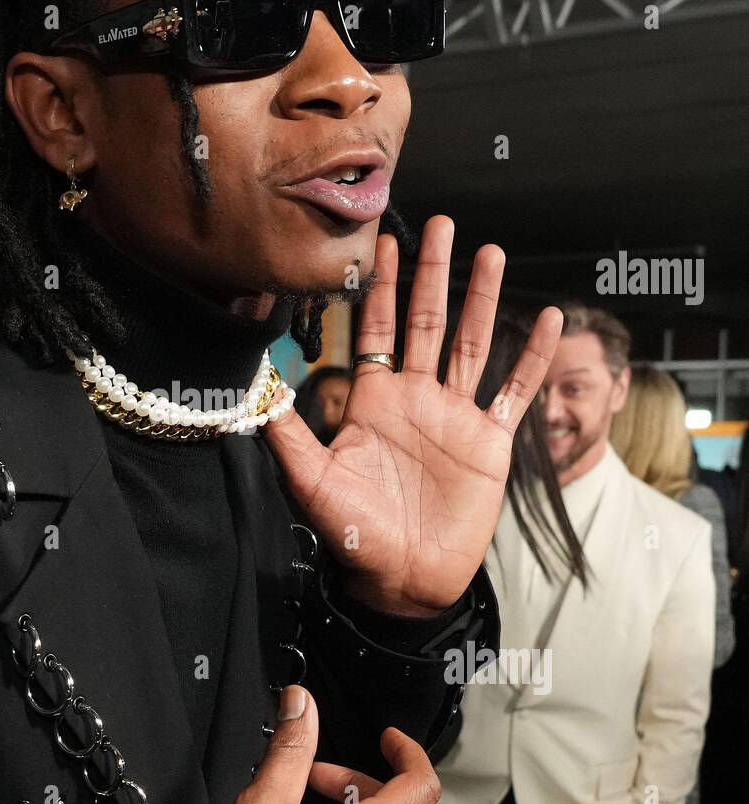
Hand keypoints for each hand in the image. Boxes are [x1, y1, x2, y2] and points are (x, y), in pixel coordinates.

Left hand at [263, 216, 562, 615]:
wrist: (401, 580)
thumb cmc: (352, 533)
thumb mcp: (310, 480)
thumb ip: (286, 432)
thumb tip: (257, 384)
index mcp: (372, 399)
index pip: (376, 329)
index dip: (379, 287)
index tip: (383, 242)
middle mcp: (415, 397)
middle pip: (426, 320)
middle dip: (432, 273)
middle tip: (442, 224)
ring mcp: (455, 416)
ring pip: (472, 343)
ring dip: (482, 299)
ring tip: (491, 251)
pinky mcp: (489, 442)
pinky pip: (514, 391)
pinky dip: (532, 356)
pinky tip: (545, 317)